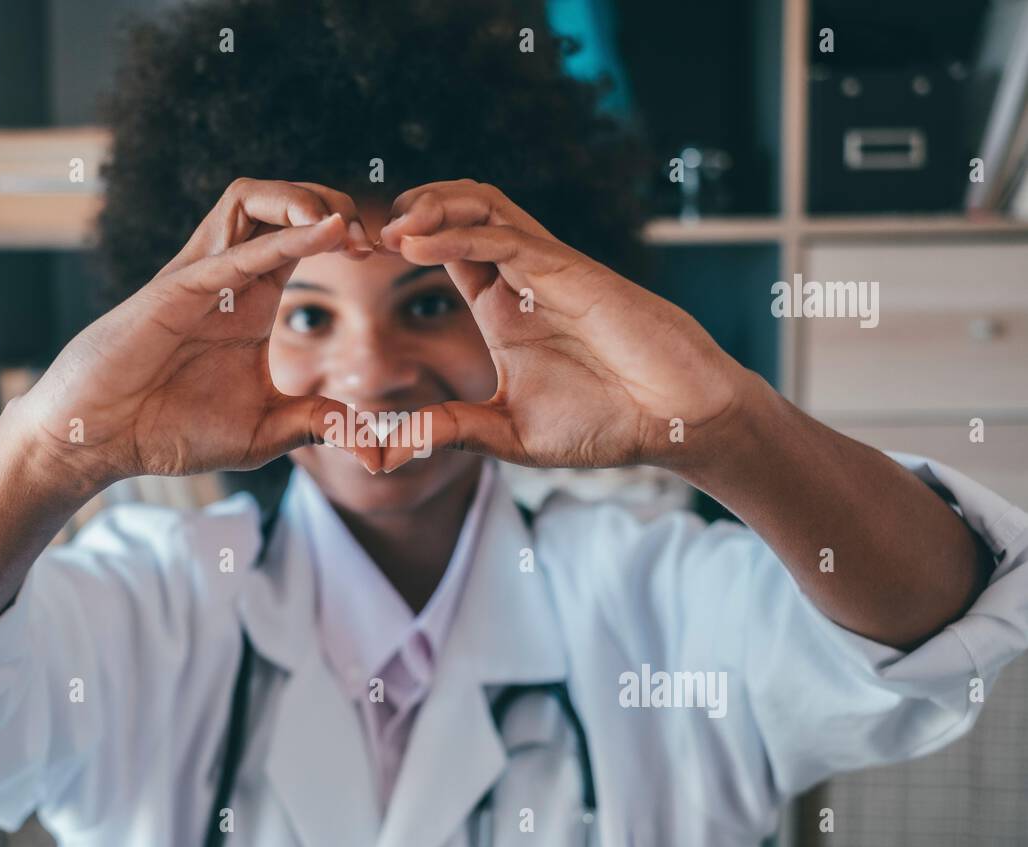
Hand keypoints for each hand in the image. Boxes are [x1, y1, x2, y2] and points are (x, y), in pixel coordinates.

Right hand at [16, 179, 381, 484]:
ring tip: (342, 225)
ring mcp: (199, 277)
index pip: (303, 235)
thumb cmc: (170, 430)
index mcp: (250, 300)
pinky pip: (233, 251)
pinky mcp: (175, 291)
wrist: (101, 442)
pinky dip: (283, 238)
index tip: (380, 258)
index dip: (346, 233)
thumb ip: (314, 425)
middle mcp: (227, 276)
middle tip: (370, 240)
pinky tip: (324, 233)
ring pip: (250, 199)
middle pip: (282, 201)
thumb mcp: (263, 431)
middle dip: (333, 203)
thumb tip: (371, 444)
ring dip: (304, 199)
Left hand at [377, 180, 751, 471]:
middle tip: (362, 233)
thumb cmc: (606, 424)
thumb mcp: (508, 434)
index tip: (355, 256)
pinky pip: (506, 239)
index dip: (403, 242)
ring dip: (431, 207)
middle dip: (410, 210)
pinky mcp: (570, 273)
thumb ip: (451, 433)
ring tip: (389, 229)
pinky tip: (416, 244)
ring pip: (482, 207)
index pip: (445, 251)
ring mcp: (546, 270)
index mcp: (503, 308)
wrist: (676, 424)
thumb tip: (385, 454)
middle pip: (459, 212)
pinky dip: (457, 235)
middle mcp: (521, 278)